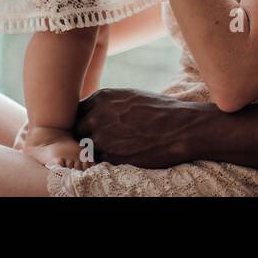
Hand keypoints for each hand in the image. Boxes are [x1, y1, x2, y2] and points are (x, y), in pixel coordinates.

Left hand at [74, 88, 207, 167]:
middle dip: (86, 136)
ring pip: (86, 148)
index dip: (84, 121)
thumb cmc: (159, 111)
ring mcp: (102, 137)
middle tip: (103, 141)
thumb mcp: (130, 97)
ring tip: (116, 147)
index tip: (93, 127)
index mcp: (102, 98)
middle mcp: (97, 116)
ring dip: (96, 150)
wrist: (181, 127)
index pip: (77, 111)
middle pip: (77, 130)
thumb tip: (93, 112)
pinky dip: (109, 160)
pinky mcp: (111, 156)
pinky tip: (126, 154)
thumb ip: (108, 104)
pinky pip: (100, 160)